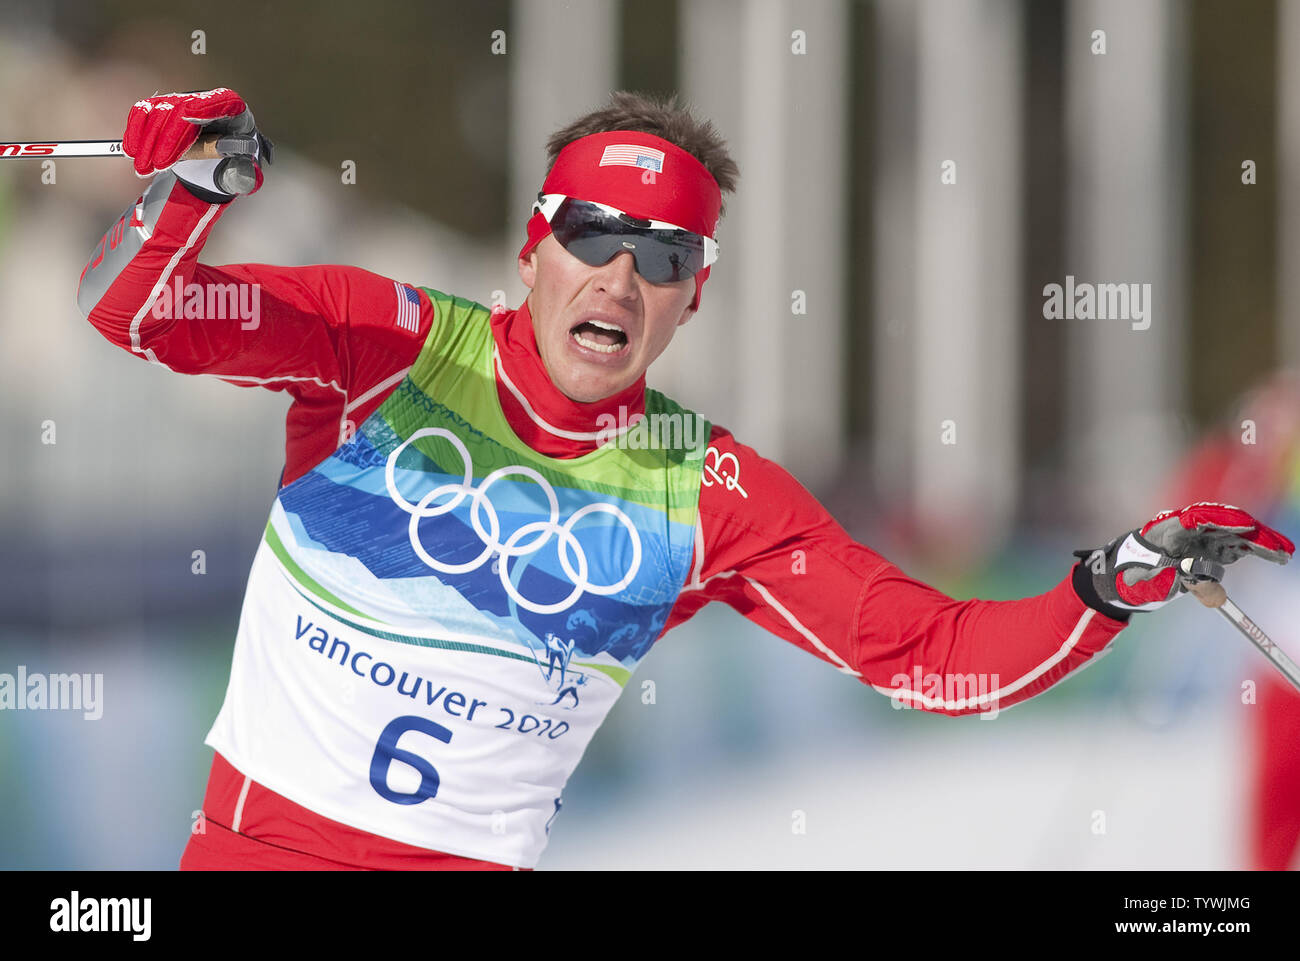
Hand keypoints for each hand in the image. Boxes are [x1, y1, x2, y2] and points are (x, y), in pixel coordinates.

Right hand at [122, 88, 271, 197]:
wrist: (219, 158)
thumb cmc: (235, 161)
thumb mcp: (243, 172)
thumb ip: (244, 175)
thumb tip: (242, 171)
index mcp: (235, 111)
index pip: (223, 101)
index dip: (206, 106)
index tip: (189, 115)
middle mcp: (207, 101)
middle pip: (184, 111)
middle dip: (168, 139)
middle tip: (158, 166)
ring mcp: (183, 101)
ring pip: (160, 112)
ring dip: (149, 141)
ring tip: (144, 168)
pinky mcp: (163, 107)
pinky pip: (144, 112)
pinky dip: (136, 130)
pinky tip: (131, 149)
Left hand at [1074, 502, 1293, 614]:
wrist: (1119, 580)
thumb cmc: (1128, 577)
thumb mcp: (1148, 582)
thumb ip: (1174, 579)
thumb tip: (1201, 581)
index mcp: (1166, 530)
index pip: (1196, 519)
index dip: (1221, 522)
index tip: (1243, 528)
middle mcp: (1186, 530)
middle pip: (1222, 525)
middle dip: (1250, 533)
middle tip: (1276, 547)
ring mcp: (1198, 538)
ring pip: (1232, 535)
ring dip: (1258, 542)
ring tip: (1282, 554)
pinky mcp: (1207, 550)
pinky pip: (1234, 547)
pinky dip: (1254, 550)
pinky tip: (1274, 555)